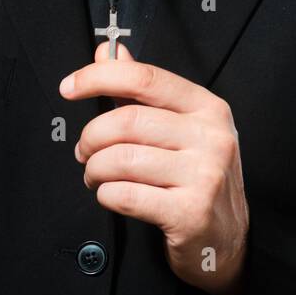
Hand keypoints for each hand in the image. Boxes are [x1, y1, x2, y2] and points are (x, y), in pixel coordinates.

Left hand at [61, 40, 249, 294]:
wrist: (226, 243)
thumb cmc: (197, 179)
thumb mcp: (181, 129)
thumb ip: (143, 90)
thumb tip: (110, 51)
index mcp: (207, 108)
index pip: (145, 79)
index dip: (99, 78)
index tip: (69, 87)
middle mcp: (212, 137)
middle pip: (126, 121)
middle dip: (91, 137)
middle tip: (83, 151)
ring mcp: (205, 175)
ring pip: (121, 159)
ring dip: (94, 169)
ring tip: (95, 175)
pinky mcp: (191, 212)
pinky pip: (126, 195)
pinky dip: (106, 195)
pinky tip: (112, 196)